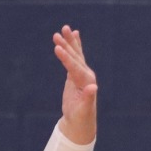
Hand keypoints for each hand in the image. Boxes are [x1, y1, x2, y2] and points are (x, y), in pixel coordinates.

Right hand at [52, 25, 97, 144]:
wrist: (80, 122)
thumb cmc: (81, 117)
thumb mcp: (84, 109)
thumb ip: (88, 98)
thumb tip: (94, 88)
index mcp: (87, 81)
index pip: (75, 66)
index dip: (66, 58)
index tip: (56, 48)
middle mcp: (86, 75)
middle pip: (75, 57)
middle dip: (67, 45)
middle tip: (58, 33)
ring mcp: (82, 73)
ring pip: (75, 54)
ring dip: (69, 42)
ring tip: (64, 28)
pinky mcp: (76, 74)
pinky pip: (75, 57)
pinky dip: (74, 47)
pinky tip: (74, 36)